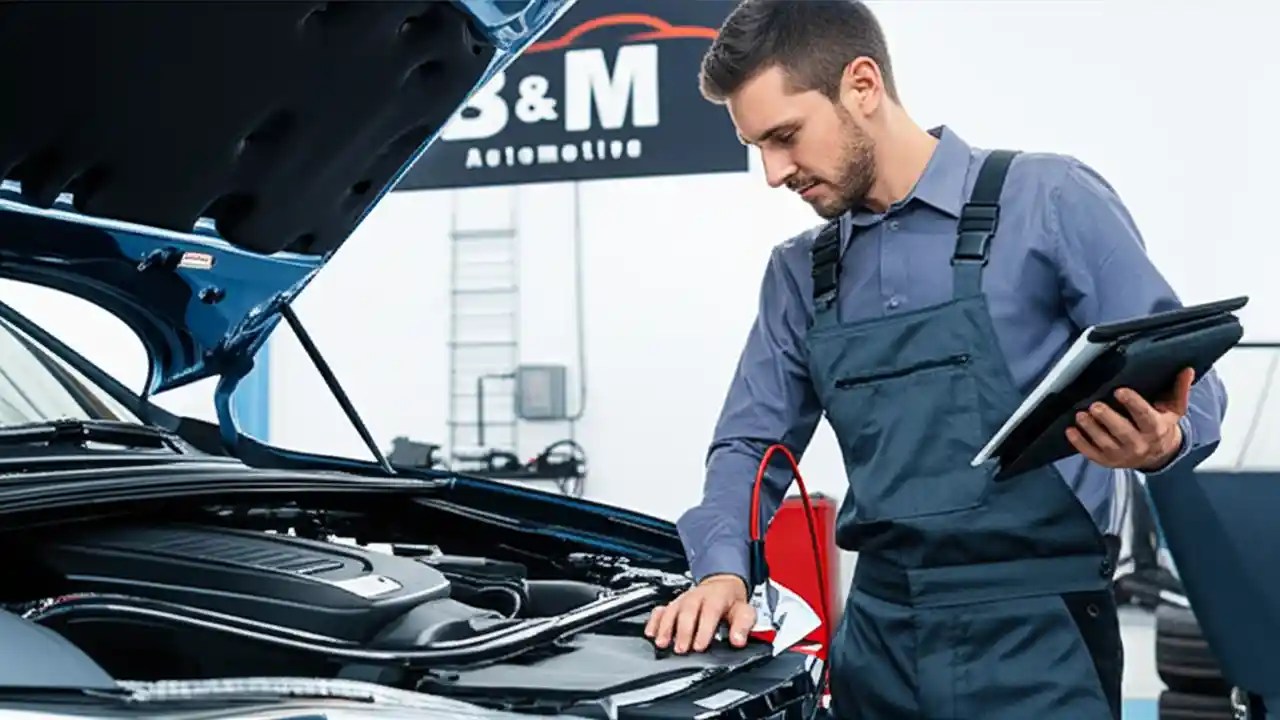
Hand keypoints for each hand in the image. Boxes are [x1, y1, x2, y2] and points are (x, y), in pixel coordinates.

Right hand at [643, 574, 755, 653]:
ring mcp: (682, 600)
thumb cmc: (731, 602)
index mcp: (716, 597)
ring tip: (662, 643)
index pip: (709, 612)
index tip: (699, 646)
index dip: (704, 629)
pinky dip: (654, 621)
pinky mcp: (673, 604)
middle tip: (681, 650)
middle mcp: (697, 597)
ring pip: (672, 610)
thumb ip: (743, 626)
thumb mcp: (744, 612)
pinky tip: (650, 632)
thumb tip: (738, 640)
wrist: (721, 585)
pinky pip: (660, 610)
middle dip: (683, 631)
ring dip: (665, 627)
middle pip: (688, 611)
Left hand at [1066, 367, 1193, 471]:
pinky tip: (1070, 431)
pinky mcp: (1107, 461)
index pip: (1145, 416)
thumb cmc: (1162, 425)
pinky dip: (1080, 444)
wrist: (1158, 455)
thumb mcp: (1174, 409)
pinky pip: (1092, 454)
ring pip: (1105, 443)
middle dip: (1108, 419)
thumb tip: (1187, 370)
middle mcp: (1139, 445)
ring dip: (1091, 430)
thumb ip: (1179, 390)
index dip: (1133, 404)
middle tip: (1095, 405)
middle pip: (1123, 432)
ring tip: (1080, 415)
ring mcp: (1122, 455)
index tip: (1120, 391)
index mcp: (1156, 429)